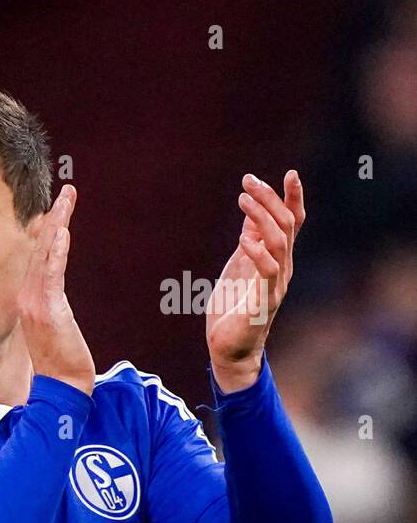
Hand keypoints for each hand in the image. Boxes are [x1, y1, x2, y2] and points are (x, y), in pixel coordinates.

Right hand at [17, 183, 95, 395]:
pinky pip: (51, 275)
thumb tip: (54, 302)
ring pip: (46, 255)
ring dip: (58, 225)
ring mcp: (34, 303)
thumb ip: (52, 310)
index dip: (49, 230)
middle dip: (55, 217)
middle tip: (68, 192)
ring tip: (67, 200)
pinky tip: (62, 231)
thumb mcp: (55, 329)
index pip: (40, 257)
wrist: (61, 388)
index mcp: (29, 299)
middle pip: (42, 249)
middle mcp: (27, 296)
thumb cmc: (62, 363)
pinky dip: (55, 252)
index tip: (57, 208)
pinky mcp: (47, 310)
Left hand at [206, 170, 305, 391]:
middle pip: (286, 224)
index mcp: (277, 258)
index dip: (293, 197)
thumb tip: (252, 213)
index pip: (293, 222)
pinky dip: (257, 251)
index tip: (289, 173)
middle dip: (270, 199)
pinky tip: (243, 239)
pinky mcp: (263, 300)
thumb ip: (249, 240)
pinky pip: (267, 271)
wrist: (228, 349)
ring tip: (243, 199)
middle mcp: (282, 267)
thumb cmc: (233, 308)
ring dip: (261, 217)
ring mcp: (275, 283)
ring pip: (279, 241)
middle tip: (248, 180)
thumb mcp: (239, 265)